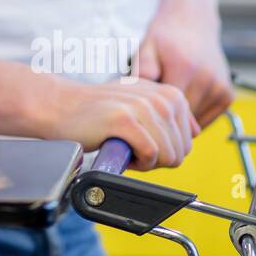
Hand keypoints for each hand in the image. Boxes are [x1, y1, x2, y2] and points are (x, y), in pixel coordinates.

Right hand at [38, 76, 199, 171]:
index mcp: (169, 93)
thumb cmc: (99, 111)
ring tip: (124, 144)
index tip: (143, 139)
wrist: (61, 107)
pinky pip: (150, 156)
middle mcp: (160, 97)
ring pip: (168, 156)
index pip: (188, 140)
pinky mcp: (125, 121)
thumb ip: (168, 114)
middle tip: (130, 144)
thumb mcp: (141, 102)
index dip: (164, 148)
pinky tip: (119, 147)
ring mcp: (143, 107)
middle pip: (180, 151)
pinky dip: (135, 162)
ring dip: (145, 161)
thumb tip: (195, 132)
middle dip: (156, 157)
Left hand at [135, 4, 232, 128]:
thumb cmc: (165, 37)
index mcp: (185, 69)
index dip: (153, 114)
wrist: (193, 21)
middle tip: (155, 102)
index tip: (144, 109)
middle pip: (181, 119)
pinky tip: (184, 97)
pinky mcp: (228, 96)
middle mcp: (207, 81)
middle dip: (166, 117)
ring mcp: (221, 89)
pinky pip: (206, 119)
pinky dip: (194, 116)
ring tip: (170, 96)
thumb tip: (144, 97)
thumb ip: (143, 71)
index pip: (167, 110)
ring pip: (194, 123)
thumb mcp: (147, 47)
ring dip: (180, 118)